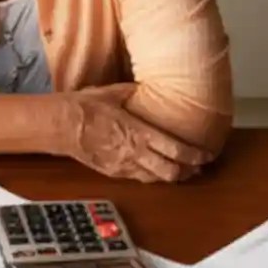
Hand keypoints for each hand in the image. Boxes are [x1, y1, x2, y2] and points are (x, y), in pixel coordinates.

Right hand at [61, 84, 215, 182]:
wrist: (60, 126)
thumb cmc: (84, 108)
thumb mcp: (113, 94)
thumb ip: (133, 94)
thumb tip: (145, 88)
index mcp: (140, 133)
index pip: (177, 151)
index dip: (196, 156)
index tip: (206, 154)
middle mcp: (135, 153)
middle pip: (171, 172)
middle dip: (188, 171)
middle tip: (197, 167)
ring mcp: (123, 166)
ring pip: (156, 179)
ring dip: (171, 177)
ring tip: (180, 171)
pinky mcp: (112, 172)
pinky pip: (138, 179)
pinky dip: (151, 177)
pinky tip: (154, 171)